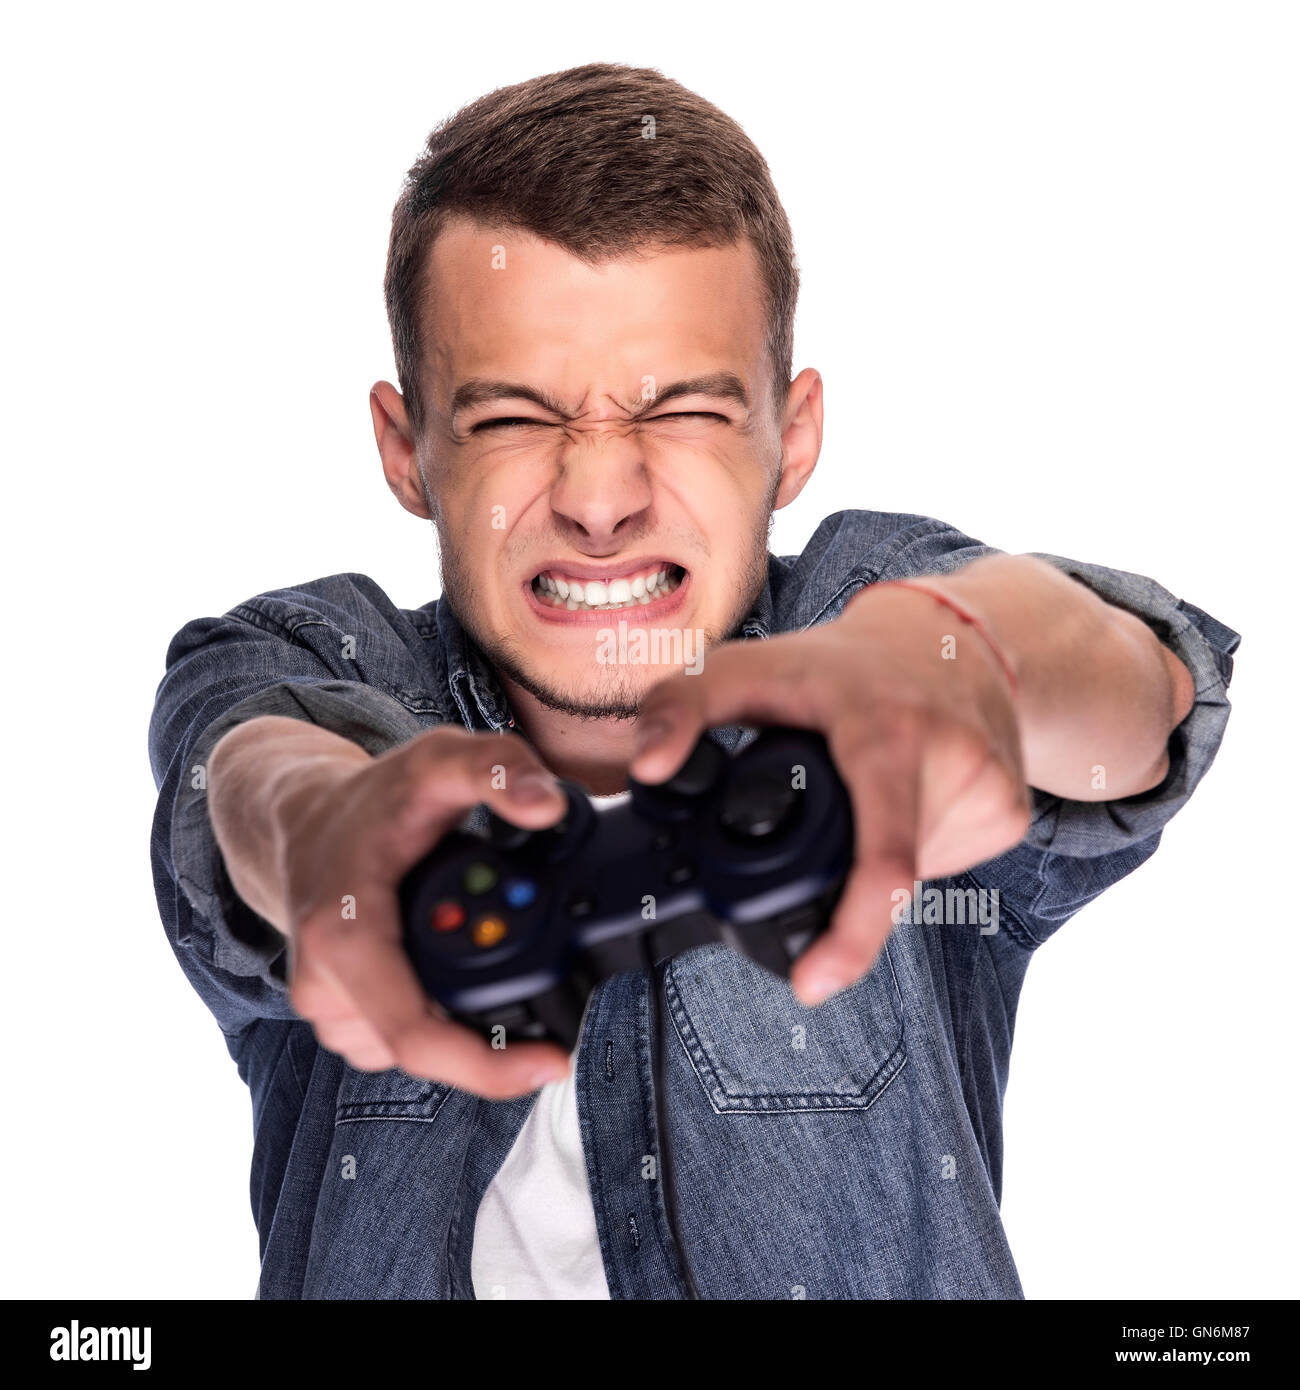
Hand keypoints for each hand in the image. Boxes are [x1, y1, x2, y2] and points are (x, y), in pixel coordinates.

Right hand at [272, 726, 572, 1097]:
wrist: (302, 823)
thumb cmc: (372, 798)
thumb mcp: (436, 759)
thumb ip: (497, 767)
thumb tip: (548, 808)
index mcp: (342, 935)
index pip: (415, 1035)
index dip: (488, 1066)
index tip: (551, 1062)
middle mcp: (323, 984)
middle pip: (426, 1052)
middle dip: (493, 1040)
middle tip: (549, 1005)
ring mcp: (326, 1006)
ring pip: (415, 1050)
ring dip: (467, 1028)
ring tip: (498, 965)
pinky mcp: (338, 1015)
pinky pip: (402, 1040)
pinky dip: (442, 1019)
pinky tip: (460, 978)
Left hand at [629, 584, 1030, 1004]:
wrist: (954, 640)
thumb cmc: (843, 665)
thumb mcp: (751, 665)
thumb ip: (681, 706)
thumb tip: (647, 770)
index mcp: (889, 733)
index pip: (881, 858)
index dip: (850, 934)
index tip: (811, 985)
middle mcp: (954, 761)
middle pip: (880, 877)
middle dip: (836, 869)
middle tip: (827, 803)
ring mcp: (993, 792)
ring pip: (909, 878)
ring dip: (871, 858)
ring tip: (867, 786)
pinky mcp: (1011, 814)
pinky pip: (941, 867)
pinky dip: (910, 851)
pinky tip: (906, 797)